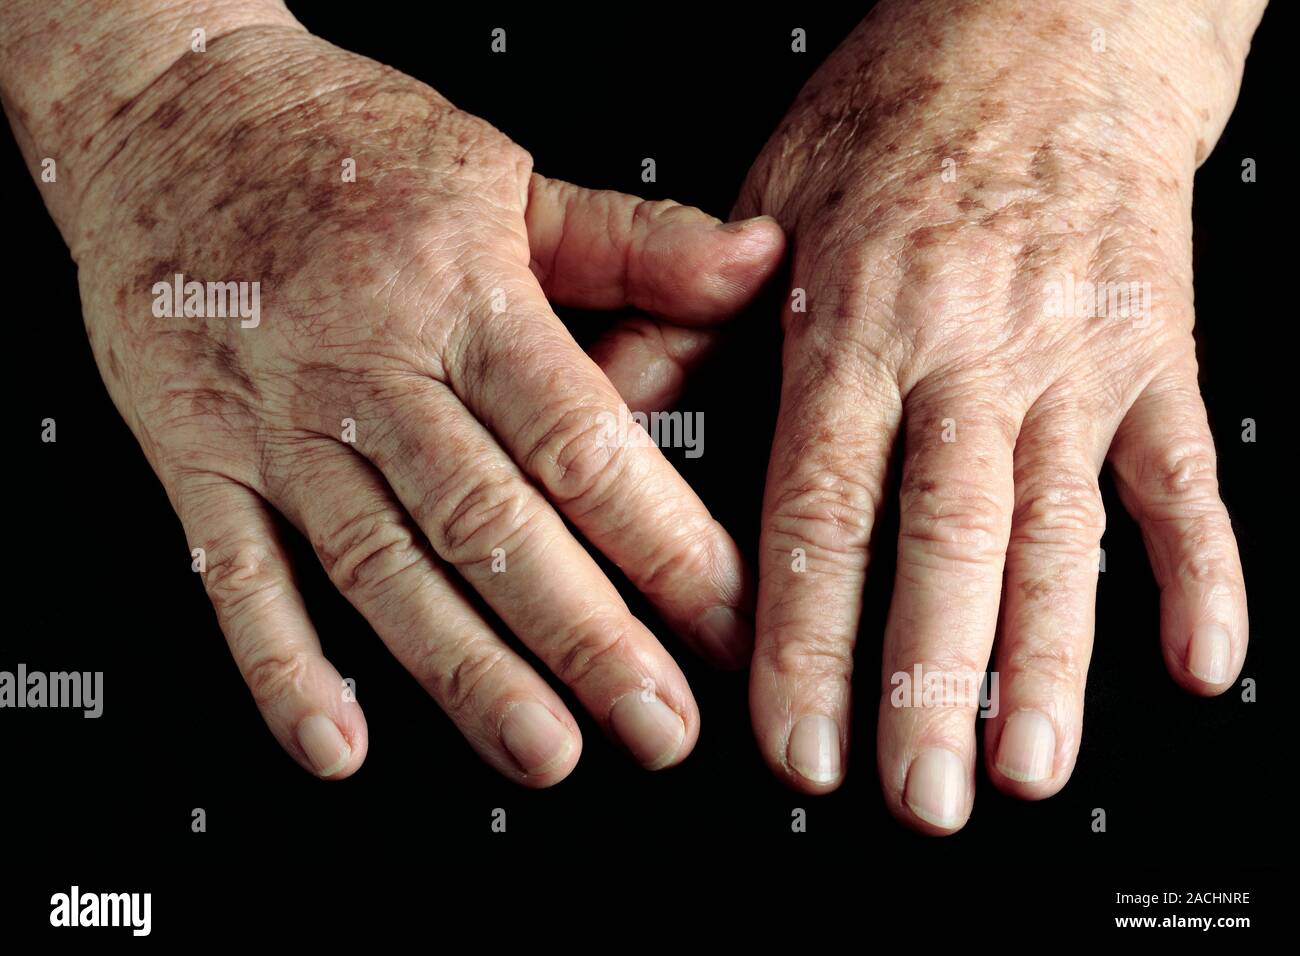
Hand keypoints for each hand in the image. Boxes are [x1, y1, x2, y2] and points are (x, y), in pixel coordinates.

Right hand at [47, 22, 783, 781]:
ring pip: (380, 567)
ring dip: (465, 671)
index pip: (580, 440)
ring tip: (545, 751)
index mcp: (462, 294)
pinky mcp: (194, 456)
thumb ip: (635, 240)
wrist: (172, 112)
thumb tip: (759, 263)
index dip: (663, 542)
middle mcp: (370, 365)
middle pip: (490, 523)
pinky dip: (282, 667)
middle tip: (660, 724)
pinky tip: (338, 744)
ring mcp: (275, 420)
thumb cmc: (347, 148)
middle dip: (585, 636)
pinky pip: (235, 575)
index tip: (730, 621)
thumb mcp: (504, 175)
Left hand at [733, 0, 1260, 829]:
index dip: (806, 636)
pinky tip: (1198, 661)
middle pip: (946, 543)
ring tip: (1026, 769)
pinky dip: (1203, 573)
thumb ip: (682, 330)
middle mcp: (967, 350)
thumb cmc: (899, 120)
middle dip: (929, 685)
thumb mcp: (760, 205)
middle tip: (912, 796)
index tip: (795, 740)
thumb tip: (607, 431)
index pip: (820, 507)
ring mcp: (1072, 359)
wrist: (1049, 29)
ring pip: (1064, 533)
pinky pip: (1185, 478)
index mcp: (855, 321)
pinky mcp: (1157, 356)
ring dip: (1052, 662)